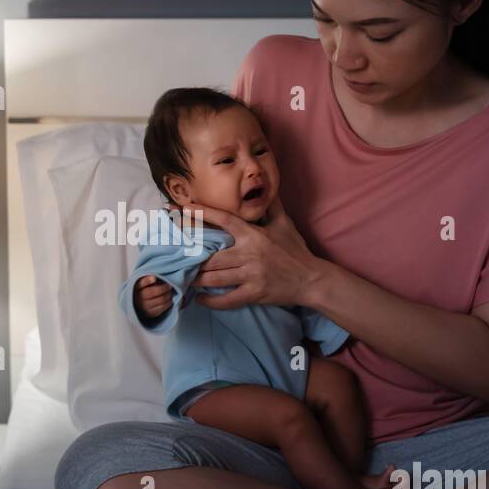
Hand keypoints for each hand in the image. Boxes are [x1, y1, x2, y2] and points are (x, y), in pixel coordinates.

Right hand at [132, 274, 172, 320]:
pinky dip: (169, 302)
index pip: (141, 283)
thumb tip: (156, 277)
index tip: (154, 278)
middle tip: (169, 285)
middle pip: (154, 292)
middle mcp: (139, 298)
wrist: (139, 304)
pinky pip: (163, 307)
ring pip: (161, 299)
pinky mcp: (151, 313)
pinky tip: (169, 299)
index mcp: (136, 287)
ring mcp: (145, 306)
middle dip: (165, 288)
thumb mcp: (144, 282)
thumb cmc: (145, 289)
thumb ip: (149, 278)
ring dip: (168, 295)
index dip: (147, 280)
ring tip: (170, 292)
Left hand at [182, 196, 321, 309]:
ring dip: (197, 279)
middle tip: (176, 256)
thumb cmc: (296, 250)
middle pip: (212, 256)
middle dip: (192, 257)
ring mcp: (251, 275)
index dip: (201, 212)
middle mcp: (249, 254)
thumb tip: (267, 187)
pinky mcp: (254, 294)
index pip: (223, 219)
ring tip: (184, 278)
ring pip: (215, 277)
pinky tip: (200, 299)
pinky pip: (227, 299)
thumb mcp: (285, 224)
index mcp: (253, 235)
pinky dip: (211, 301)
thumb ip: (272, 205)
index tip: (182, 207)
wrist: (312, 279)